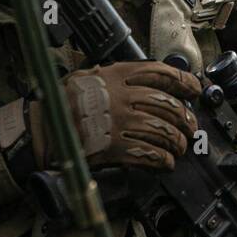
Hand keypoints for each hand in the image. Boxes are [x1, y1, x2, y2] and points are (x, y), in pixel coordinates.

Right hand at [31, 61, 200, 171]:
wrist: (41, 129)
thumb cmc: (62, 102)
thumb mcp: (87, 75)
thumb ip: (115, 76)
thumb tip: (143, 80)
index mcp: (117, 75)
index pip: (161, 73)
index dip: (184, 82)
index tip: (195, 89)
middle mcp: (122, 97)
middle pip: (168, 105)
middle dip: (185, 118)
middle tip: (190, 126)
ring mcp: (120, 123)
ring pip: (163, 131)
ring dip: (177, 142)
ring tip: (179, 147)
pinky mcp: (115, 148)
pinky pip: (149, 154)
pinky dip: (162, 160)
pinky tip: (165, 162)